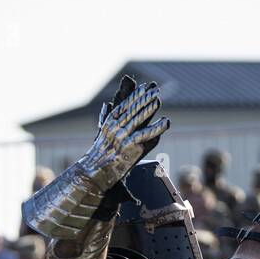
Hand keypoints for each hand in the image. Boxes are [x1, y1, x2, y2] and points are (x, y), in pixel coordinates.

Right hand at [76, 76, 169, 191]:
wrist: (94, 171)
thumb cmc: (98, 155)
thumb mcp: (100, 133)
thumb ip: (104, 118)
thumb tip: (106, 104)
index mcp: (109, 122)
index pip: (124, 105)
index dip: (135, 96)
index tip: (143, 87)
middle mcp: (116, 127)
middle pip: (133, 109)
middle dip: (145, 98)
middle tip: (155, 89)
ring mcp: (123, 136)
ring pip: (138, 118)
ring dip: (150, 108)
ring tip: (158, 100)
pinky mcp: (130, 146)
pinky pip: (146, 134)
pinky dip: (157, 127)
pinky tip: (165, 122)